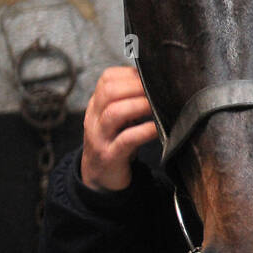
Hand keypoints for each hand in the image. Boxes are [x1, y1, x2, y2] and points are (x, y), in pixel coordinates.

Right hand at [80, 66, 158, 191]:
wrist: (99, 177)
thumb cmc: (115, 141)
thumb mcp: (117, 118)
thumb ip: (129, 100)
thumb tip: (157, 80)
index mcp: (96, 105)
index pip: (107, 79)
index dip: (130, 74)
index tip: (151, 77)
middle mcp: (94, 118)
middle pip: (109, 92)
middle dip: (136, 86)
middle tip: (158, 89)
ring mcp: (100, 138)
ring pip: (114, 113)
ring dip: (140, 105)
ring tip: (157, 105)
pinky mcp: (110, 157)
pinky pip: (126, 140)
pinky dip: (143, 131)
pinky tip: (157, 128)